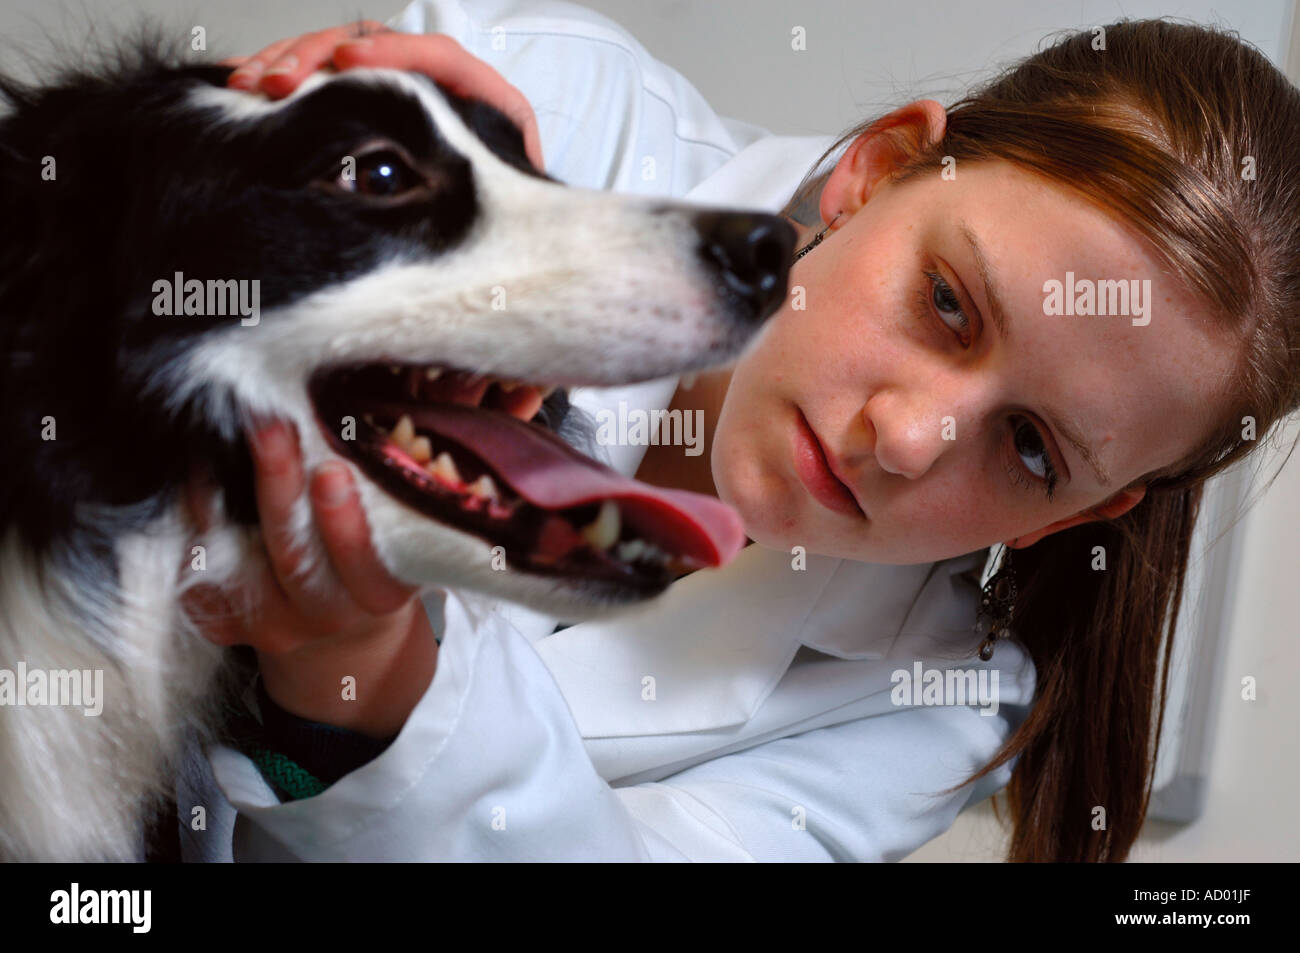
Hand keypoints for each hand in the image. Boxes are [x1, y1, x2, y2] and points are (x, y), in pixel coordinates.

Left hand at [183, 419, 437, 738]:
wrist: (334, 599)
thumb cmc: (370, 540)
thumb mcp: (394, 519)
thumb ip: (388, 486)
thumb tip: (367, 422)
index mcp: (381, 592)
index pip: (370, 570)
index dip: (348, 526)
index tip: (332, 470)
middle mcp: (330, 616)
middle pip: (298, 563)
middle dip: (281, 491)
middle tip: (270, 431)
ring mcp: (274, 625)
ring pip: (240, 567)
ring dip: (222, 499)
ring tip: (219, 439)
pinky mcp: (225, 621)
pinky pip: (198, 576)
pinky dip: (194, 521)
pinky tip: (199, 474)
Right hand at [224, 21, 543, 169]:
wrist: (503, 212)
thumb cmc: (503, 198)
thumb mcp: (509, 178)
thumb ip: (496, 169)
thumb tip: (468, 172)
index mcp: (478, 90)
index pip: (434, 54)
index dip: (390, 52)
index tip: (351, 61)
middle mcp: (429, 75)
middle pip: (367, 42)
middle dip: (315, 56)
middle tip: (278, 82)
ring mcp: (388, 81)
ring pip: (331, 54)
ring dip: (284, 65)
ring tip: (248, 85)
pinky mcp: (358, 95)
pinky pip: (312, 74)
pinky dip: (276, 76)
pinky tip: (240, 80)